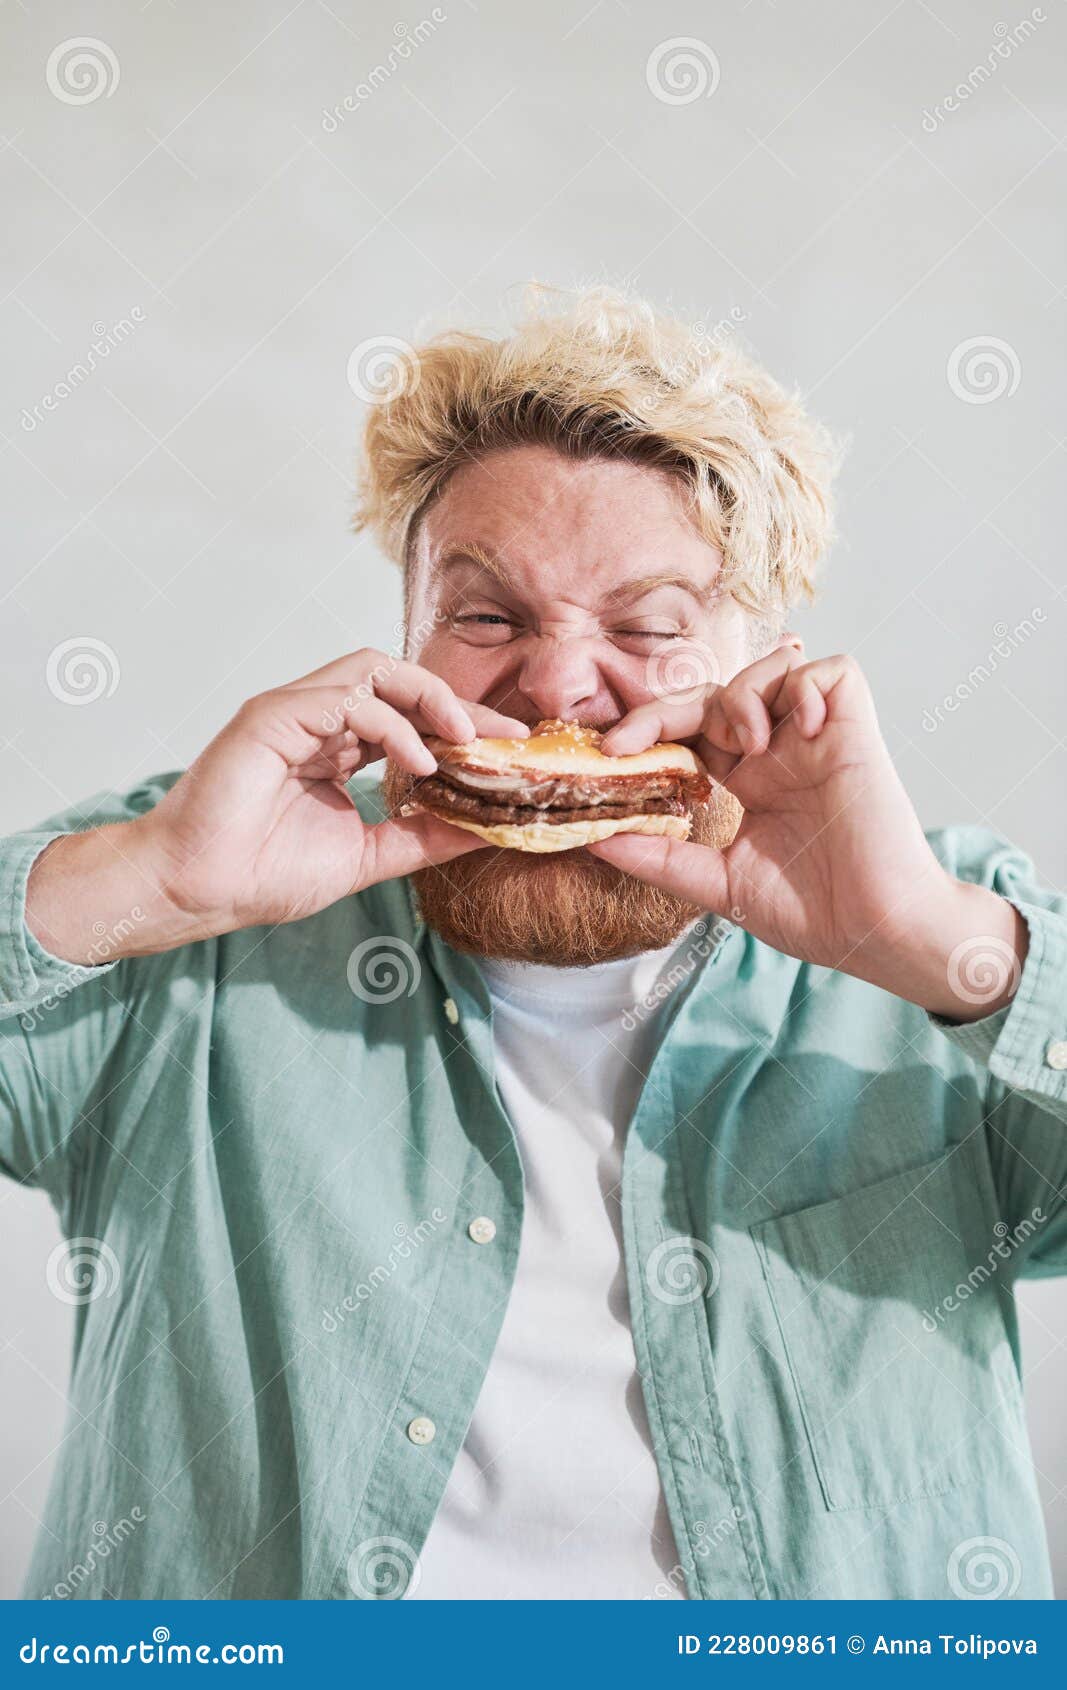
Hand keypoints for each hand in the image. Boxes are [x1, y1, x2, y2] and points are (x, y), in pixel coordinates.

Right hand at [28, 650, 525, 960]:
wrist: (198, 889)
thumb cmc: (263, 874)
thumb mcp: (369, 856)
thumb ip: (423, 839)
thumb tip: (486, 832)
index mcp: (335, 746)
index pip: (409, 715)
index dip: (461, 726)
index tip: (511, 749)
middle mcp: (316, 719)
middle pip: (400, 681)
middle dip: (457, 704)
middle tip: (504, 736)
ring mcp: (292, 712)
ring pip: (374, 670)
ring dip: (429, 699)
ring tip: (465, 741)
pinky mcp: (272, 716)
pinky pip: (346, 699)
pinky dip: (391, 725)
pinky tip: (418, 763)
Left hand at [590, 651, 1026, 1019]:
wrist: (876, 934)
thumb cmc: (813, 914)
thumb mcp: (717, 884)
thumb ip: (660, 858)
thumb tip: (594, 840)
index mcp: (750, 783)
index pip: (690, 732)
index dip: (648, 729)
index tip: (609, 751)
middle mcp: (782, 753)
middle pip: (716, 693)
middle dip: (668, 706)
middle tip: (635, 739)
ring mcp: (819, 739)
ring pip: (773, 667)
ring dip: (741, 693)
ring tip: (746, 744)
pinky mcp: (857, 731)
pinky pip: (833, 671)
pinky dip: (806, 685)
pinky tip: (800, 731)